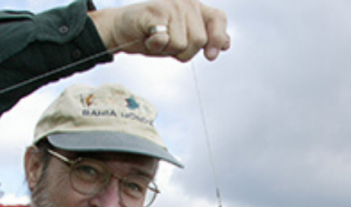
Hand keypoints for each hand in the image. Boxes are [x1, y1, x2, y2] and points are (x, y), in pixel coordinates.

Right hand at [89, 0, 230, 61]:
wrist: (124, 29)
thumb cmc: (154, 35)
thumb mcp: (183, 39)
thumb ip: (205, 39)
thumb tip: (226, 44)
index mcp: (197, 7)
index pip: (218, 18)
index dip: (218, 38)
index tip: (211, 56)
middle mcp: (187, 2)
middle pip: (199, 41)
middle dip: (184, 52)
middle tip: (168, 43)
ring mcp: (172, 4)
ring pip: (183, 44)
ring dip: (168, 50)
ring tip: (157, 39)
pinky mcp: (157, 11)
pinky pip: (166, 41)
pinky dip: (156, 47)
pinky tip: (149, 37)